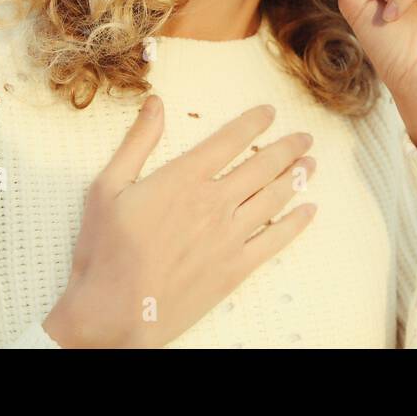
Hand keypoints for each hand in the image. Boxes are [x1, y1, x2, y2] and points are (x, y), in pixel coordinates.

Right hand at [43, 95, 317, 347]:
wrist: (115, 311)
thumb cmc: (106, 252)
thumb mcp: (108, 186)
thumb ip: (137, 142)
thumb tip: (155, 104)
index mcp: (184, 178)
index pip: (229, 140)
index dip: (254, 123)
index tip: (270, 113)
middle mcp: (214, 202)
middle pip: (262, 166)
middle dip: (287, 147)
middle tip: (304, 138)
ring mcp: (229, 236)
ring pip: (274, 198)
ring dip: (296, 177)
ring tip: (310, 164)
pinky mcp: (236, 268)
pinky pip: (276, 240)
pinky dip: (296, 223)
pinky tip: (308, 211)